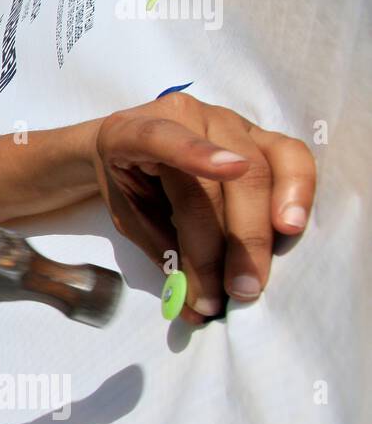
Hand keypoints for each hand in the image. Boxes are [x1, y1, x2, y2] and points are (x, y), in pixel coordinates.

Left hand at [92, 92, 314, 322]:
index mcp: (131, 132)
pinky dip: (296, 192)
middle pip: (220, 180)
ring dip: (259, 234)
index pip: (161, 137)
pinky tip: (291, 227)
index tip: (231, 170)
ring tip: (252, 280)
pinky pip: (289, 157)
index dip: (196, 153)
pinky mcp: (259, 134)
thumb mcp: (128, 217)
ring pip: (259, 172)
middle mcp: (185, 115)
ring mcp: (226, 121)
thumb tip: (196, 308)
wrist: (127, 148)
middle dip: (228, 244)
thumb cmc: (127, 183)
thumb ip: (161, 252)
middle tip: (231, 292)